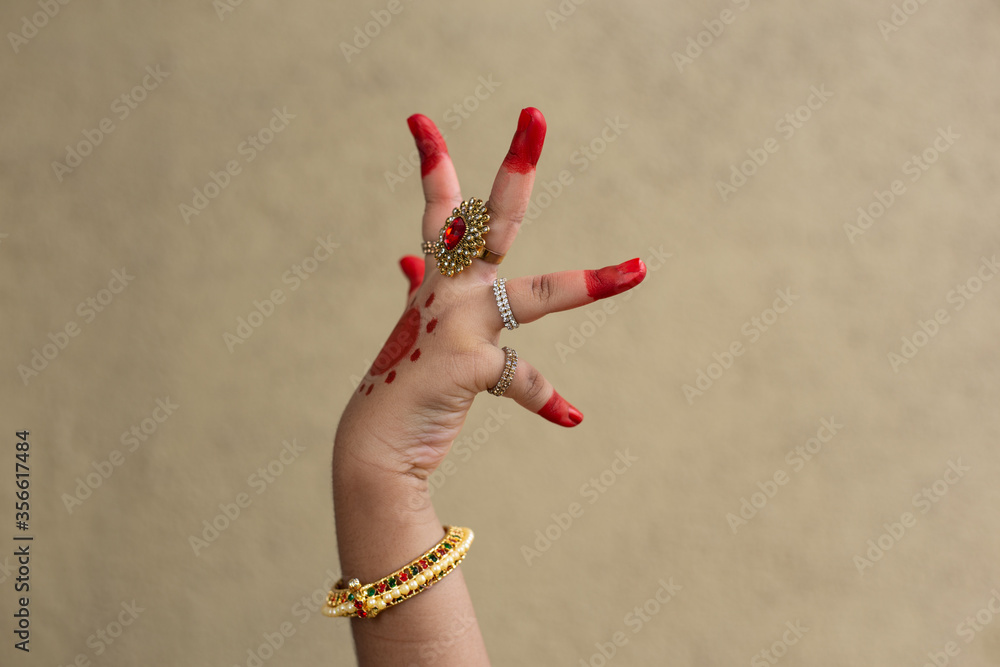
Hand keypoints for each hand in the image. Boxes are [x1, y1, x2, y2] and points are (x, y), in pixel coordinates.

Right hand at [336, 108, 645, 484]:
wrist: (377, 444)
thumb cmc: (406, 382)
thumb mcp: (415, 324)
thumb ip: (418, 288)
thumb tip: (405, 262)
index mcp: (439, 278)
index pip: (438, 209)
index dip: (433, 161)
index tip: (419, 119)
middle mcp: (448, 290)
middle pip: (490, 220)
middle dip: (515, 166)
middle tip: (535, 114)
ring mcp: (458, 324)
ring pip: (536, 295)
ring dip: (589, 283)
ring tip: (638, 270)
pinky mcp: (467, 365)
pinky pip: (522, 378)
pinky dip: (548, 400)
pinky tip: (571, 415)